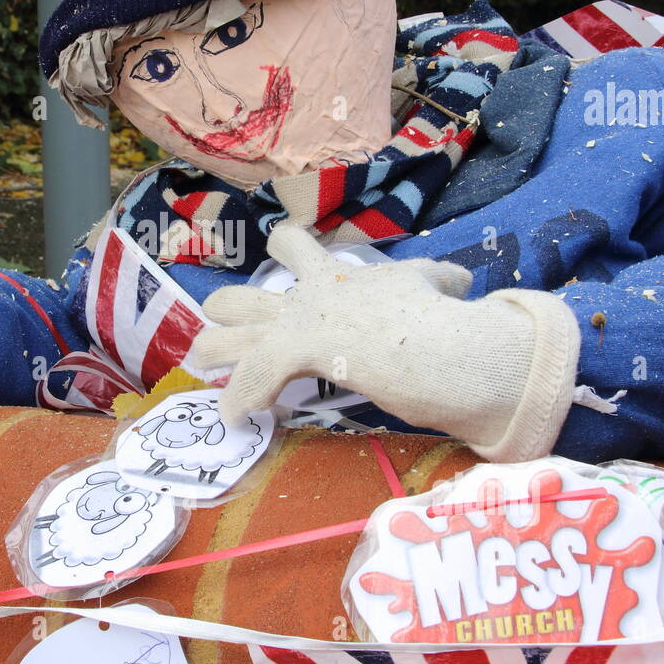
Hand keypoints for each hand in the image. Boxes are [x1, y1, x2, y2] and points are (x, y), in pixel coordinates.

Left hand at [193, 223, 579, 461]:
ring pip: (233, 329)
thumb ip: (437, 282)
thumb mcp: (439, 287)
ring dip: (215, 352)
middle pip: (246, 292)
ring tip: (204, 367)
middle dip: (229, 310)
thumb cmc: (451, 321)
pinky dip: (243, 398)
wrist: (456, 342)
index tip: (276, 270)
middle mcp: (315, 293)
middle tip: (222, 329)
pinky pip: (254, 375)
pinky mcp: (303, 344)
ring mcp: (305, 317)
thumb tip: (459, 281)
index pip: (298, 246)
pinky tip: (238, 416)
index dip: (281, 257)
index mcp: (344, 276)